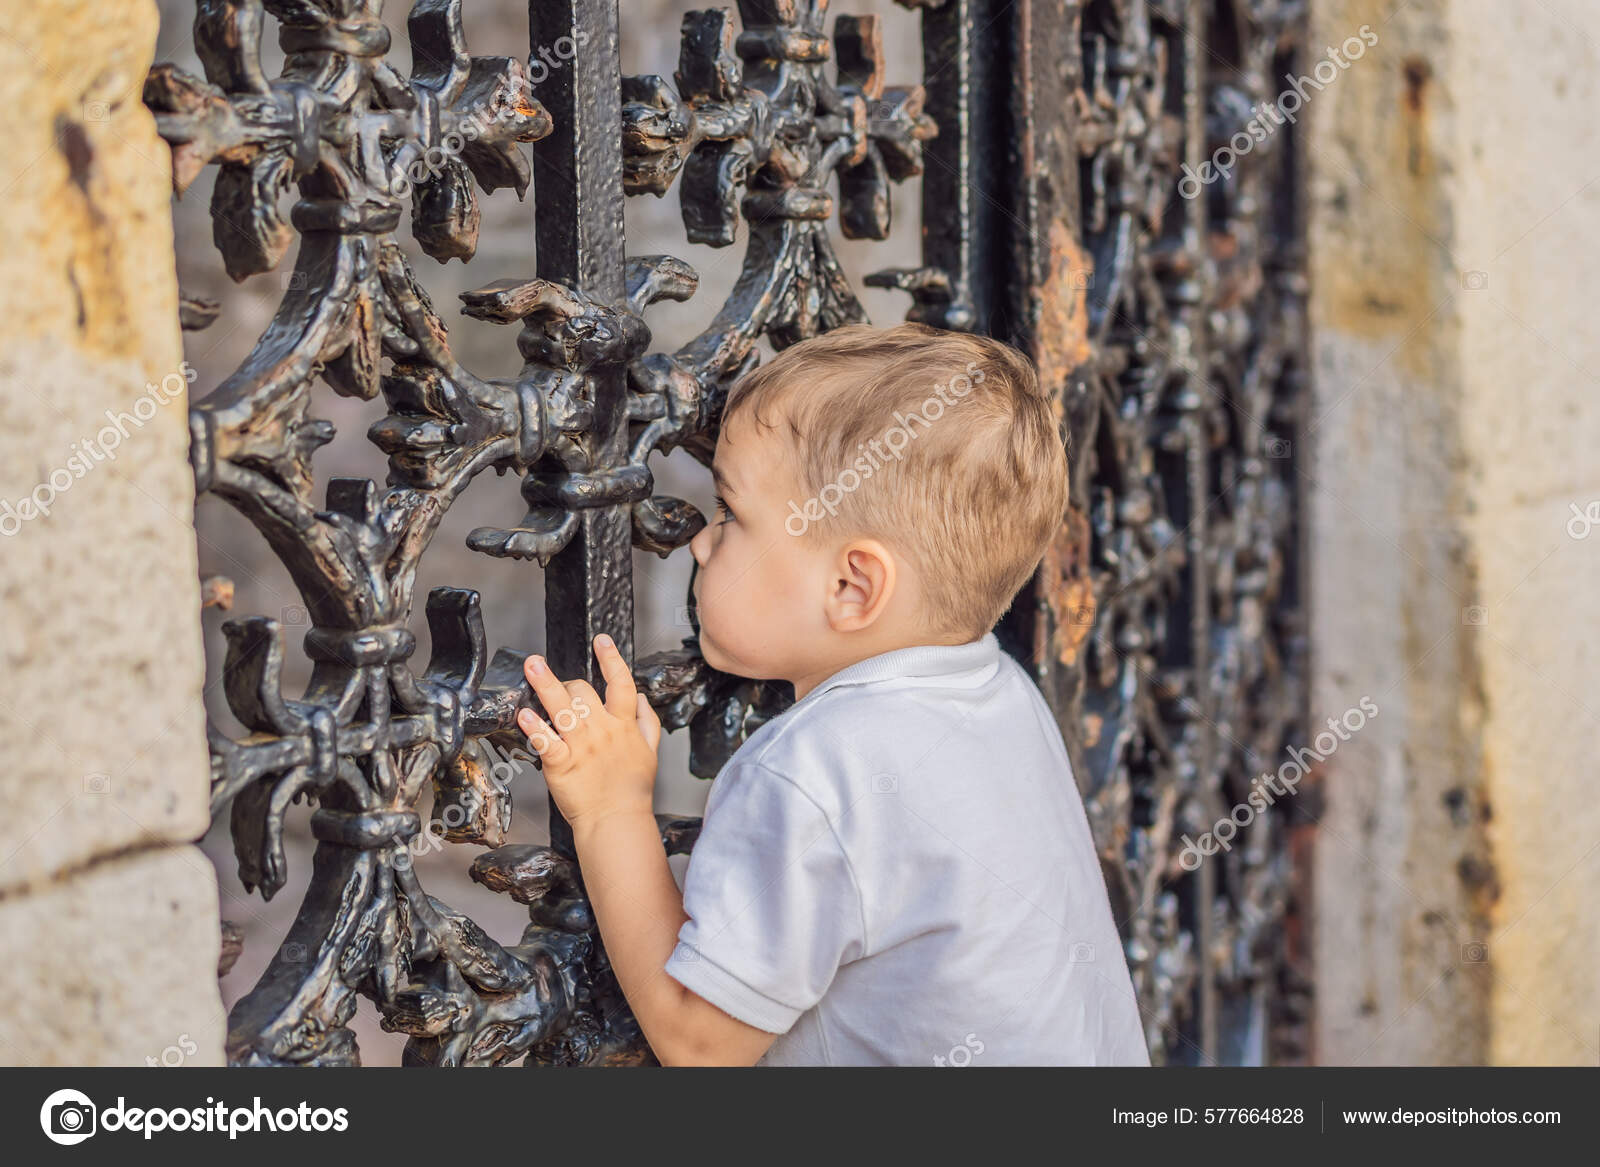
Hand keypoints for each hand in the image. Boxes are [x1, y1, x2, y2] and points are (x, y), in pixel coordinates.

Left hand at [516, 634, 662, 831]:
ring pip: (561, 707)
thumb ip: (647, 722)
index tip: (602, 640)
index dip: (611, 659)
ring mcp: (581, 746)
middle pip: (584, 691)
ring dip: (544, 683)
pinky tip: (524, 714)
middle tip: (562, 687)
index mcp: (624, 725)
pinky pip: (546, 740)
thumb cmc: (631, 790)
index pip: (621, 683)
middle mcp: (602, 731)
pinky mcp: (561, 764)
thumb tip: (641, 697)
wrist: (616, 822)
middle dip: (570, 683)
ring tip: (532, 664)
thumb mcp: (650, 752)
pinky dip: (534, 726)